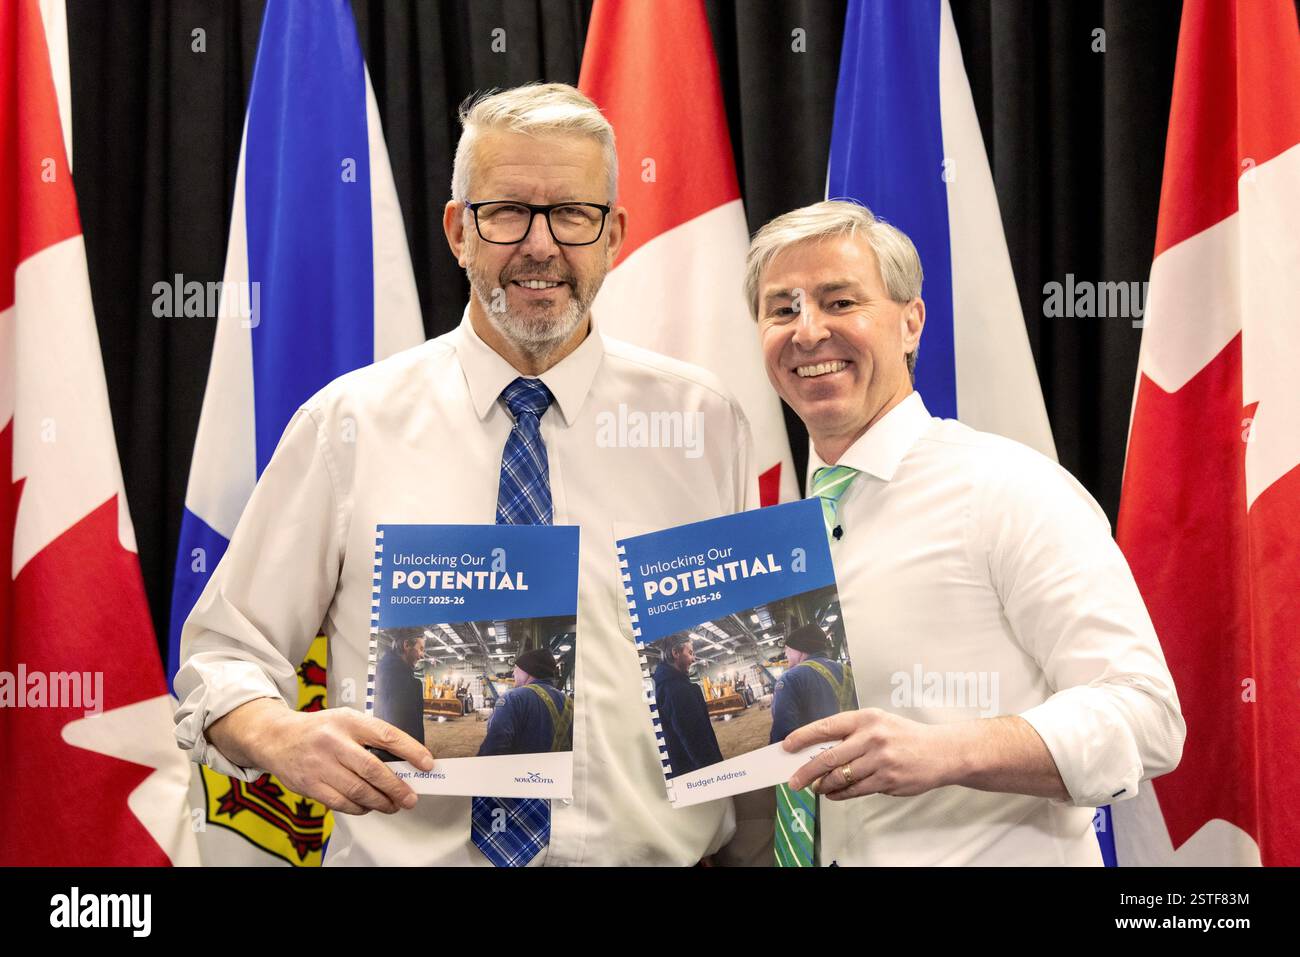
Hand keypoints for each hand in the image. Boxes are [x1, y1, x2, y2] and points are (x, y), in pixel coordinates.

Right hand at [249, 704, 434, 814]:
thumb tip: (403, 761)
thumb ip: (370, 737)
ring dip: (381, 802)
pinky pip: (341, 802)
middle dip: (397, 787)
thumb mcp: (345, 720)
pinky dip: (359, 808)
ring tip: (394, 805)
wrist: (276, 738)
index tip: (427, 763)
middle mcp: (334, 741)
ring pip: (358, 790)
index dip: (411, 750)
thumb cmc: (319, 730)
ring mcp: (320, 764)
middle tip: (411, 798)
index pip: (386, 735)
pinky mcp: (310, 784)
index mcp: (348, 721)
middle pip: (373, 769)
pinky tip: (368, 806)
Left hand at [784, 708, 959, 799]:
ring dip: (823, 786)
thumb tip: (816, 749)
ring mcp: (880, 760)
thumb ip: (850, 733)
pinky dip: (840, 794)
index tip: (787, 746)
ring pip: (841, 777)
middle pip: (829, 757)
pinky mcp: (888, 780)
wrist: (942, 751)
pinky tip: (834, 794)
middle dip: (806, 771)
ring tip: (816, 788)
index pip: (827, 726)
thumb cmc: (904, 736)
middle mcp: (872, 737)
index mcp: (866, 718)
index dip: (803, 736)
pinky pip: (856, 790)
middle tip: (793, 780)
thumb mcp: (878, 723)